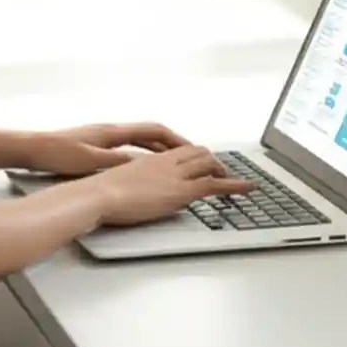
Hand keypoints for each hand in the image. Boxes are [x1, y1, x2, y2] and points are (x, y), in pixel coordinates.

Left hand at [23, 122, 190, 176]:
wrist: (30, 147)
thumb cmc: (57, 152)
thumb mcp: (92, 160)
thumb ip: (119, 161)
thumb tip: (146, 163)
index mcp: (113, 132)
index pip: (154, 129)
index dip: (175, 139)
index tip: (192, 149)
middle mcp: (110, 130)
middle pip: (149, 133)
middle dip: (171, 144)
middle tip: (189, 156)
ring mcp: (102, 136)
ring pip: (138, 140)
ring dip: (156, 148)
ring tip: (172, 162)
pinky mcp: (93, 145)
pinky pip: (126, 147)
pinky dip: (140, 154)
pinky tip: (140, 166)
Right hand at [89, 145, 255, 225]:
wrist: (98, 195)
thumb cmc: (100, 193)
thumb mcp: (118, 182)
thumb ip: (132, 182)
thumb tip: (135, 189)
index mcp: (151, 159)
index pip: (181, 150)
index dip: (196, 156)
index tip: (202, 163)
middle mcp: (167, 162)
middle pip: (199, 153)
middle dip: (213, 161)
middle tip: (221, 172)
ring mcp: (176, 175)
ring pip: (209, 164)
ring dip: (226, 171)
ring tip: (238, 182)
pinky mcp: (181, 191)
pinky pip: (214, 184)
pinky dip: (235, 185)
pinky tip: (247, 188)